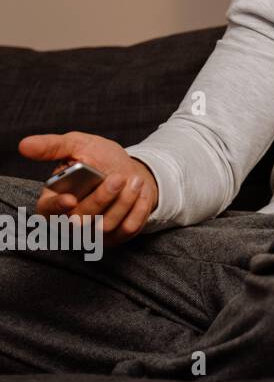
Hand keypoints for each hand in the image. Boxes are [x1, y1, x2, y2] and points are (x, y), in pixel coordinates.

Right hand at [18, 131, 158, 247]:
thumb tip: (25, 144)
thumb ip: (53, 146)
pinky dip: (138, 209)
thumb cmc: (99, 159)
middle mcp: (70, 220)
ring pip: (105, 226)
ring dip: (124, 201)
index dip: (57, 208)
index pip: (46, 212)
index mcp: (53, 199)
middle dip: (102, 198)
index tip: (71, 199)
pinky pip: (127, 229)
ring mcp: (92, 232)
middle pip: (80, 220)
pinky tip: (140, 193)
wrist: (131, 170)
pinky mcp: (115, 237)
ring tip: (134, 180)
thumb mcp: (78, 145)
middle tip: (118, 178)